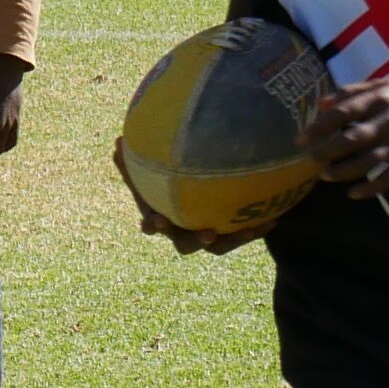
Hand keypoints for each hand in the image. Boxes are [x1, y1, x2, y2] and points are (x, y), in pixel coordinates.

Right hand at [114, 141, 263, 255]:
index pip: (153, 225)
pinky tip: (272, 221)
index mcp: (162, 220)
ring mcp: (206, 239)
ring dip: (232, 239)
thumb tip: (115, 140)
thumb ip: (133, 162)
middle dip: (193, 241)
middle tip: (206, 234)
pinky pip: (242, 236)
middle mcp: (183, 234)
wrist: (197, 202)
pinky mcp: (227, 238)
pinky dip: (255, 230)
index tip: (152, 221)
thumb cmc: (167, 185)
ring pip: (218, 247)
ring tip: (248, 231)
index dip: (153, 226)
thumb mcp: (151, 172)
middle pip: (185, 245)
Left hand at [307, 72, 388, 188]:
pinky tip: (353, 193)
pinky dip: (370, 188)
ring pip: (368, 161)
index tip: (300, 139)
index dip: (319, 127)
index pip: (342, 113)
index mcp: (379, 98)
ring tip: (326, 175)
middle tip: (310, 159)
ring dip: (344, 171)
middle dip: (327, 151)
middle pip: (352, 138)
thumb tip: (320, 104)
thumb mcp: (383, 84)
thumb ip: (351, 92)